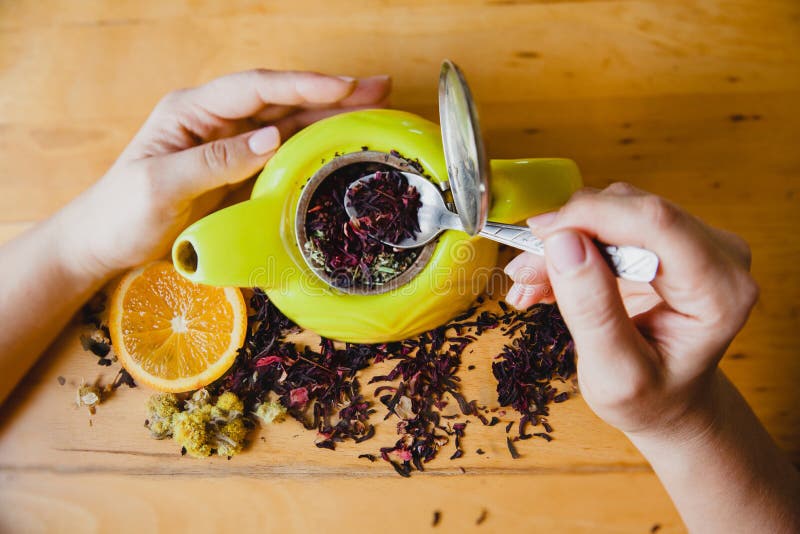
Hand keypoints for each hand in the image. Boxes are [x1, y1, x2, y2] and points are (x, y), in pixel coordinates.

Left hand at [57, 69, 390, 278]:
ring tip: (373, 108)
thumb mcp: (161, 186)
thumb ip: (215, 160)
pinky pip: (283, 150)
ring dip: (330, 114)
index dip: (301, 86)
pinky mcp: (238, 169)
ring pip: (287, 120)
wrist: (103, 243)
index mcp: (191, 111)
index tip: (343, 87)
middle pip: (280, 98)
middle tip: (378, 88)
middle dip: (330, 92)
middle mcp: (214, 120)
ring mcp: (228, 143)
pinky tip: (340, 141)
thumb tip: (272, 138)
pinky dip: (314, 143)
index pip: (254, 89)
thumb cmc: (121, 213)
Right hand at [502, 183, 758, 437]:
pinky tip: (546, 280)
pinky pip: (611, 220)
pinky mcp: (671, 237)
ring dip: (565, 242)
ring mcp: (697, 241)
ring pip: (615, 209)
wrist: (671, 403)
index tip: (539, 238)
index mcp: (719, 292)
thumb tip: (562, 242)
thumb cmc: (651, 398)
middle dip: (569, 233)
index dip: (592, 217)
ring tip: (532, 283)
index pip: (656, 222)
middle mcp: (720, 254)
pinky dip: (573, 246)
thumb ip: (592, 309)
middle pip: (632, 209)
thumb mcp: (614, 372)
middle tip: (524, 272)